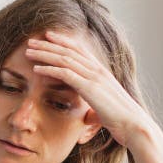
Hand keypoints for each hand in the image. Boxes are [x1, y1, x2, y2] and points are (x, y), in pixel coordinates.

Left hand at [24, 29, 152, 147]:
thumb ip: (94, 107)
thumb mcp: (104, 109)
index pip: (79, 50)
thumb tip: (88, 115)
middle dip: (48, 44)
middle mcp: (97, 70)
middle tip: (31, 40)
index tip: (48, 37)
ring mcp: (94, 77)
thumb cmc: (121, 121)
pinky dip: (49, 69)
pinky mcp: (89, 88)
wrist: (133, 125)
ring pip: (65, 59)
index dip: (63, 42)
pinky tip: (36, 69)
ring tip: (28, 51)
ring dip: (45, 54)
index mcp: (101, 72)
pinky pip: (65, 74)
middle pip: (69, 50)